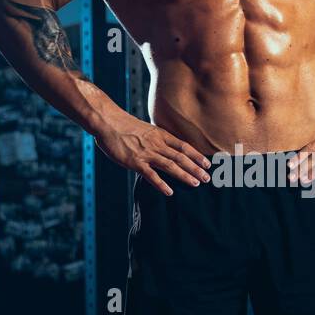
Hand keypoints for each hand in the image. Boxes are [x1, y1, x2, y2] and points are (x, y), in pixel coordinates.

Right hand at [93, 115, 211, 194]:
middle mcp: (157, 144)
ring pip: (170, 165)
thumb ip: (154, 139)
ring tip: (196, 184)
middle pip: (181, 157)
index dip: (196, 155)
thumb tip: (162, 147)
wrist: (107, 121)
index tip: (207, 163)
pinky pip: (150, 175)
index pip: (183, 146)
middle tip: (207, 178)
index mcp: (160, 135)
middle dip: (195, 168)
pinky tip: (170, 192)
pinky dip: (161, 184)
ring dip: (184, 175)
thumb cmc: (123, 125)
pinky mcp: (135, 162)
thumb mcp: (144, 129)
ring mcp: (146, 153)